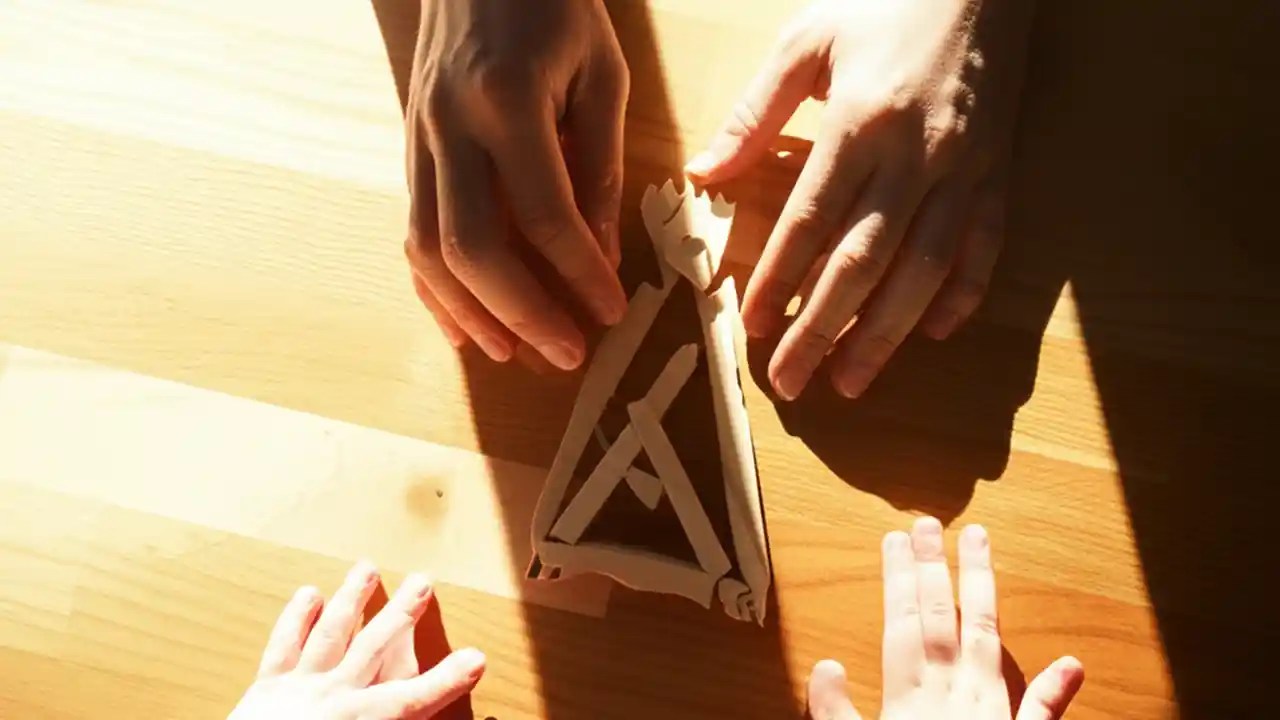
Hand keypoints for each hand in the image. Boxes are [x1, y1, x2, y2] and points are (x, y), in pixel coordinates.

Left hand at [229, 562, 484, 719]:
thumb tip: (406, 716)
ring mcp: (300, 687)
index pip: (418, 697)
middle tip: (422, 580)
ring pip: (333, 632)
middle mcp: (337, 697)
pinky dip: (297, 619)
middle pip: (378, 645)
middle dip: (403, 612)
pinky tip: (309, 594)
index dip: (449, 678)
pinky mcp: (266, 689)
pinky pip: (284, 646)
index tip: (476, 658)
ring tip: (366, 568)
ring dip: (352, 598)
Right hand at [404, 0, 629, 370]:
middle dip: (522, 314)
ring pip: (428, 248)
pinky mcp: (408, 149)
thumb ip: (600, 166)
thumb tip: (600, 254)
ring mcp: (418, 139)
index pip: (545, 214)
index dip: (580, 274)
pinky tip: (464, 324)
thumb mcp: (601, 75)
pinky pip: (412, 231)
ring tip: (512, 354)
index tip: (611, 312)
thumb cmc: (552, 7)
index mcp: (508, 102)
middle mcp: (450, 127)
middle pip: (472, 247)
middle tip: (566, 355)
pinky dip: (435, 288)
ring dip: (471, 312)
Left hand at [688, 0, 1035, 399]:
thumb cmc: (884, 1)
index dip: (778, 280)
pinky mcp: (999, 172)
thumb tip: (701, 174)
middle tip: (793, 382)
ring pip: (925, 269)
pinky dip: (963, 294)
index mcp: (860, 124)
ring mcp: (965, 169)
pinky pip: (985, 246)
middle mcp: (916, 157)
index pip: (810, 222)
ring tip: (853, 380)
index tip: (751, 326)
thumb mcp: (807, 41)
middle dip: (824, 329)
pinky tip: (934, 334)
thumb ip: (754, 113)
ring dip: (887, 333)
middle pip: (864, 262)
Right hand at [805, 518, 1083, 718]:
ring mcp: (990, 718)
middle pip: (940, 619)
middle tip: (928, 522)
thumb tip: (827, 666)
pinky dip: (1058, 692)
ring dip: (982, 590)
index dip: (898, 579)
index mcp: (910, 701)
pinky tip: (1074, 663)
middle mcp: (953, 698)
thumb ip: (838, 716)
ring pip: (985, 641)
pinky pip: (1040, 718)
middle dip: (932, 569)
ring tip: (979, 543)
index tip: (895, 539)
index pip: (902, 625)